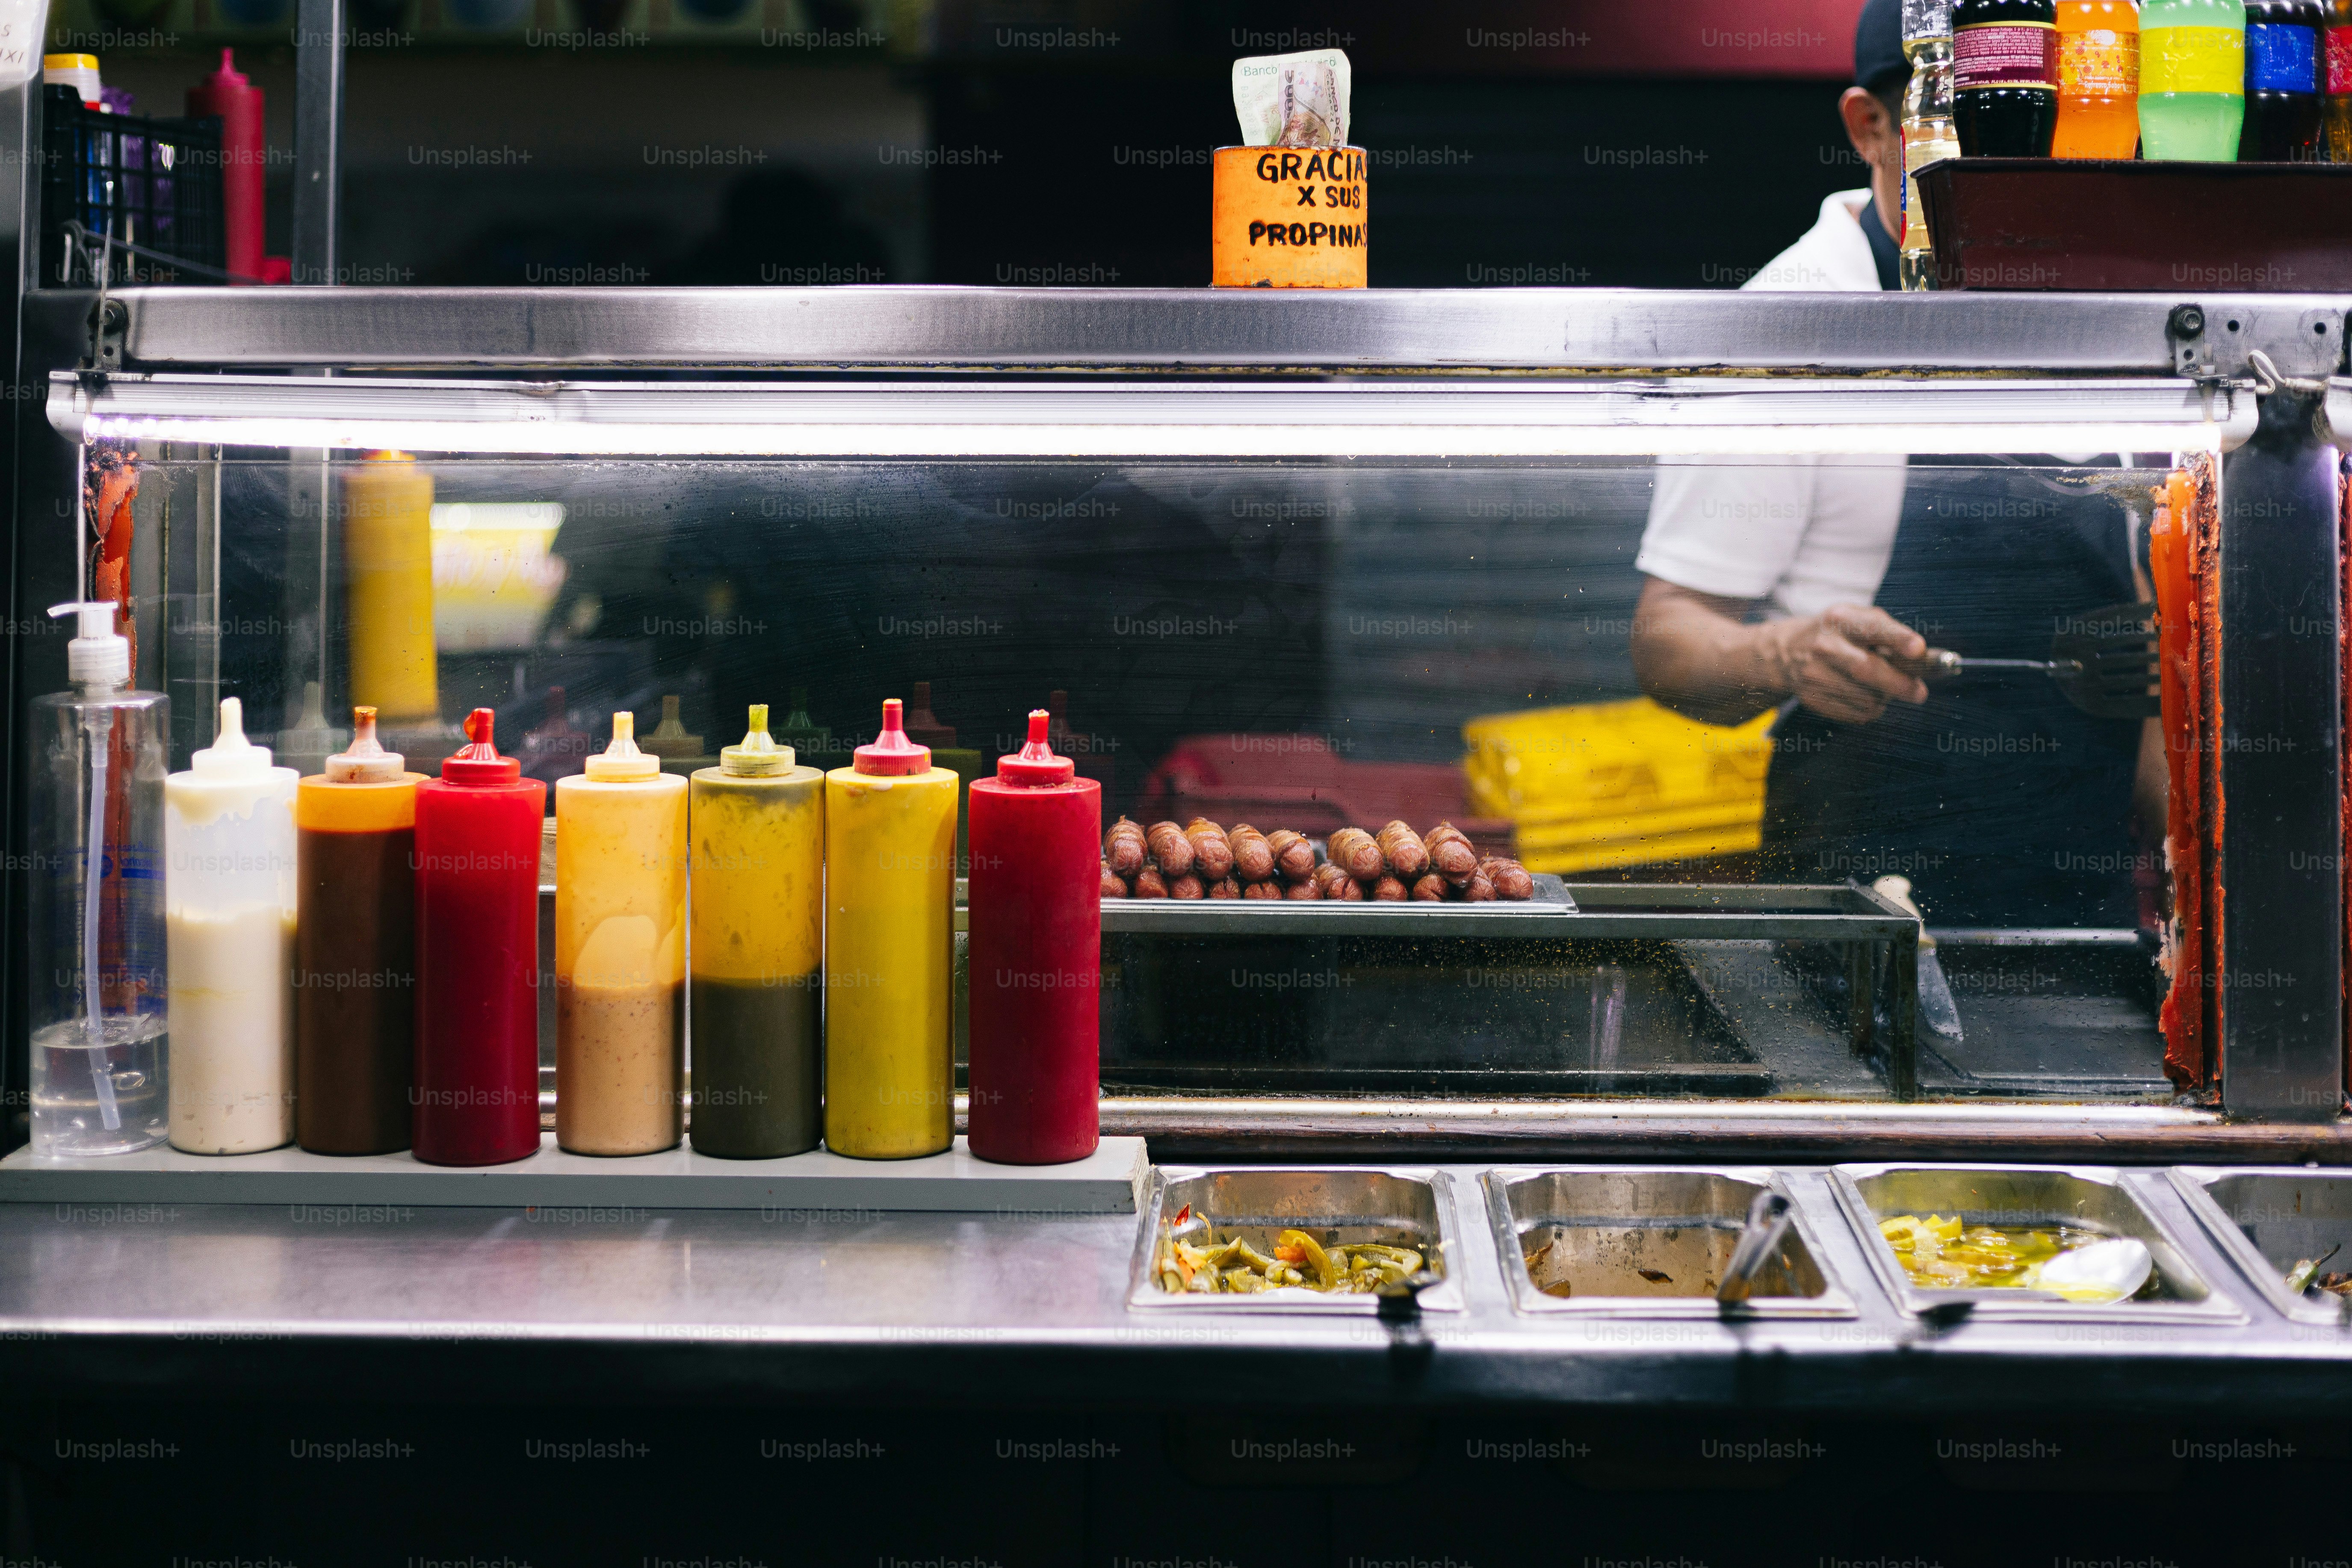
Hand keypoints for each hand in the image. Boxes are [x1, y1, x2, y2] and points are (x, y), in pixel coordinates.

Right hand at [1760, 604, 1928, 724]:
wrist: (1786, 652)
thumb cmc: (1839, 635)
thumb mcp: (1859, 620)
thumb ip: (1892, 635)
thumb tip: (1928, 660)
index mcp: (1841, 619)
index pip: (1872, 627)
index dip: (1898, 639)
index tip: (1918, 649)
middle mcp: (1825, 645)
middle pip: (1867, 669)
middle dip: (1899, 683)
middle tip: (1919, 693)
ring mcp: (1815, 674)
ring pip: (1865, 698)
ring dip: (1883, 697)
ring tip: (1879, 687)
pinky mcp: (1813, 698)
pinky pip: (1855, 714)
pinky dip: (1868, 709)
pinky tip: (1861, 696)